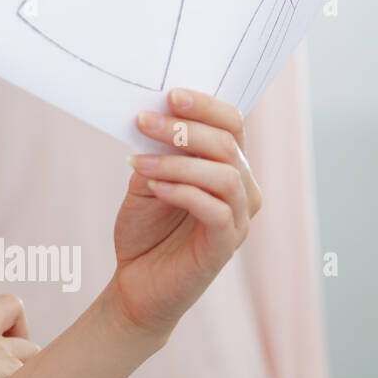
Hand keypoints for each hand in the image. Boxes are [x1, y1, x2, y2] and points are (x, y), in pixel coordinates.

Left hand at [111, 87, 262, 341]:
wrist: (135, 283)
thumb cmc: (145, 229)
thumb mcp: (144, 179)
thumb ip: (155, 151)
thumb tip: (152, 116)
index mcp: (226, 166)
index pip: (232, 124)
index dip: (206, 105)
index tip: (170, 94)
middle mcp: (242, 189)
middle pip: (228, 144)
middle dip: (183, 129)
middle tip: (142, 121)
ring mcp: (238, 219)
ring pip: (223, 174)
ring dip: (177, 161)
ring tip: (137, 162)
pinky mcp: (226, 245)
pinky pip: (216, 209)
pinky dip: (183, 191)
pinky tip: (153, 186)